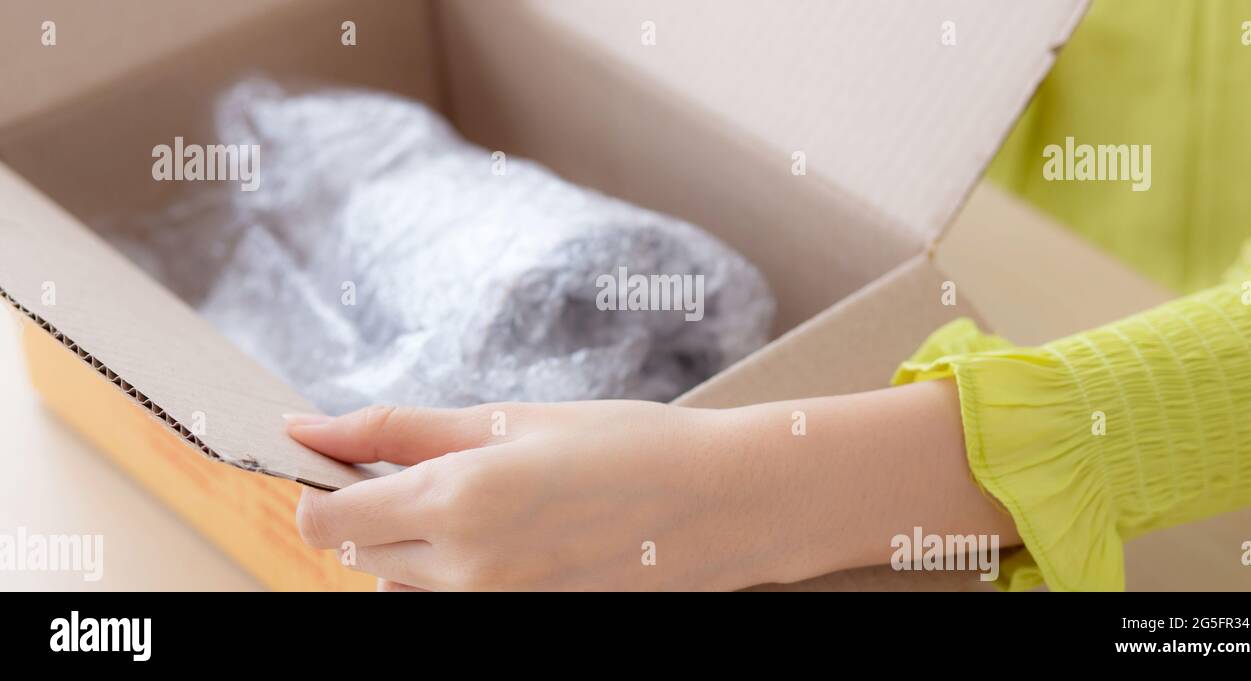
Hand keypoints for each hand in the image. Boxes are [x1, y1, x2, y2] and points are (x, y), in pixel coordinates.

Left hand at [287, 382, 1016, 590]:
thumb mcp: (509, 419)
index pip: (325, 520)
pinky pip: (455, 604)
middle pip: (357, 555)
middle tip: (439, 472)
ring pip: (404, 584)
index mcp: (453, 502)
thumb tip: (306, 427)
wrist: (722, 504)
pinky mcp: (522, 624)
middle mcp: (464, 571)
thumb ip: (398, 427)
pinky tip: (518, 537)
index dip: (323, 487)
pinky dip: (461, 573)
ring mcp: (494, 609)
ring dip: (418, 547)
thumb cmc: (625, 445)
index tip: (347, 463)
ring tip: (493, 506)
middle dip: (376, 511)